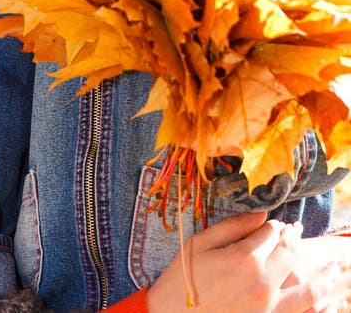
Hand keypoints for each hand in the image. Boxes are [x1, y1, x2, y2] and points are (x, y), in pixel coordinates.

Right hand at [144, 211, 350, 312]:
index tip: (275, 223)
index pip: (272, 232)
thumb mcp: (200, 243)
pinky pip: (301, 312)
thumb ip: (233, 226)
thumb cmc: (182, 278)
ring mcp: (268, 306)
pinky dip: (318, 305)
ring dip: (322, 274)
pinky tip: (328, 300)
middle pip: (289, 254)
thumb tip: (261, 213)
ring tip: (334, 265)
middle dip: (294, 239)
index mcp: (244, 257)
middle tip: (297, 231)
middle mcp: (262, 281)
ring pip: (306, 287)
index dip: (275, 225)